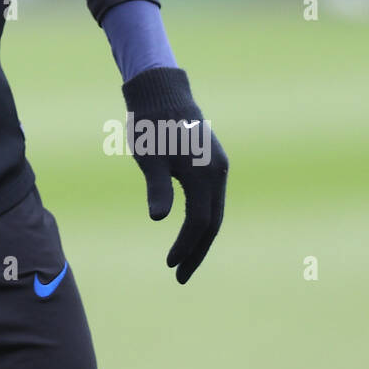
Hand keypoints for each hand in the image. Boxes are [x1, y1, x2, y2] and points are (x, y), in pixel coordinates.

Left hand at [121, 67, 227, 283]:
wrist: (161, 91)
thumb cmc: (151, 123)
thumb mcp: (149, 157)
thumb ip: (157, 187)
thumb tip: (159, 218)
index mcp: (206, 173)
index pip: (199, 221)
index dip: (186, 246)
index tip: (170, 266)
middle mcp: (219, 172)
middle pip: (212, 222)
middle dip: (197, 251)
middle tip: (180, 276)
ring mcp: (218, 166)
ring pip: (214, 212)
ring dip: (200, 238)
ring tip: (183, 261)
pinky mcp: (212, 162)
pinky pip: (211, 200)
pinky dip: (202, 220)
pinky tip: (189, 232)